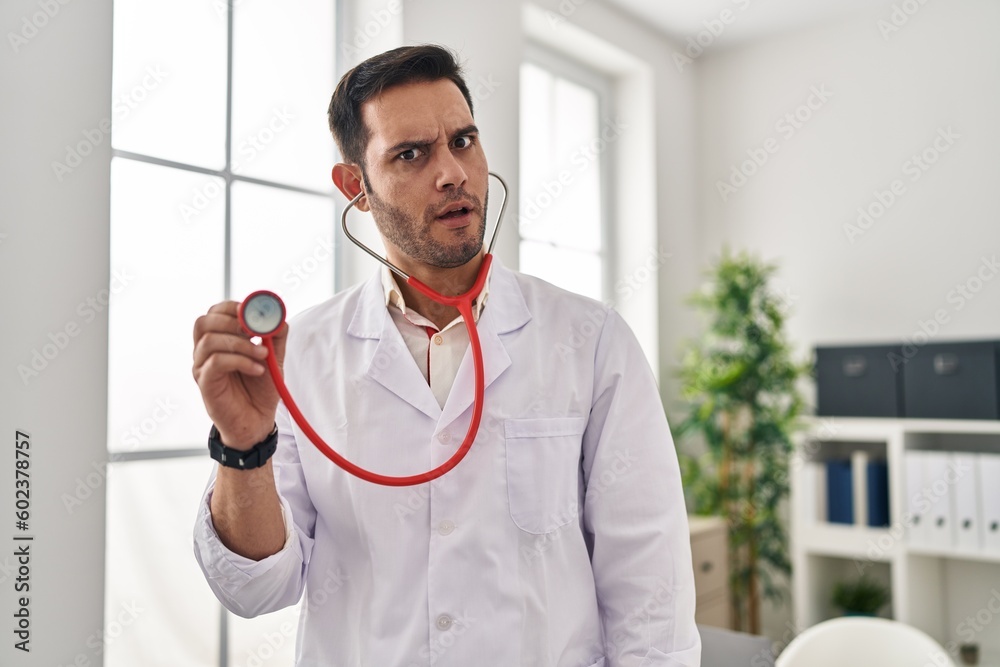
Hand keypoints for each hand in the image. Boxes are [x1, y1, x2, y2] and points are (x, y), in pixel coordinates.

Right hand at [192, 301, 288, 449]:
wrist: (257, 420)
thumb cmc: (260, 388)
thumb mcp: (273, 356)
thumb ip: (275, 335)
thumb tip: (278, 316)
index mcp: (219, 339)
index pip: (214, 312)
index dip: (232, 307)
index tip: (253, 312)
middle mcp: (205, 351)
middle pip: (204, 322)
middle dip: (232, 321)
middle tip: (256, 332)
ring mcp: (202, 367)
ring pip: (209, 341)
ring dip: (241, 344)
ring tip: (262, 355)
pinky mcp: (205, 383)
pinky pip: (216, 363)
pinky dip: (240, 361)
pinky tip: (258, 369)